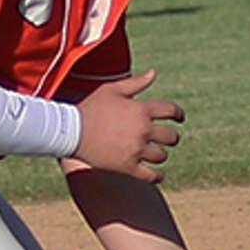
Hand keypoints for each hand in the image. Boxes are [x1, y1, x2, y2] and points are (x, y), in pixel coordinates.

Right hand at [71, 68, 183, 183]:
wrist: (70, 131)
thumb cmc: (90, 108)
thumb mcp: (111, 90)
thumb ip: (135, 83)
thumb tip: (154, 73)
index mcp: (141, 109)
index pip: (171, 111)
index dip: (178, 114)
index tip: (179, 118)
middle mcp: (142, 130)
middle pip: (171, 137)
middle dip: (171, 137)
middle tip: (166, 138)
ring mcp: (136, 150)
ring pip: (162, 156)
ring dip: (160, 154)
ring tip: (154, 153)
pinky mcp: (127, 167)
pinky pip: (152, 175)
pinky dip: (158, 176)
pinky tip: (157, 174)